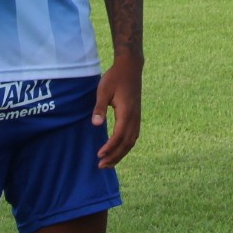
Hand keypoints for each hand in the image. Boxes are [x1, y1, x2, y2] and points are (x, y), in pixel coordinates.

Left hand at [92, 54, 141, 169]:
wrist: (130, 67)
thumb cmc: (115, 78)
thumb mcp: (103, 90)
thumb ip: (99, 108)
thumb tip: (96, 125)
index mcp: (126, 112)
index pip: (118, 136)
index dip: (110, 148)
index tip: (99, 155)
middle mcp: (134, 117)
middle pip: (127, 143)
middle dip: (115, 156)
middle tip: (102, 165)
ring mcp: (137, 116)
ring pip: (132, 141)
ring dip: (121, 153)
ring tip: (109, 162)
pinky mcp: (137, 115)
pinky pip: (133, 136)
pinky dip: (126, 146)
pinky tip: (119, 149)